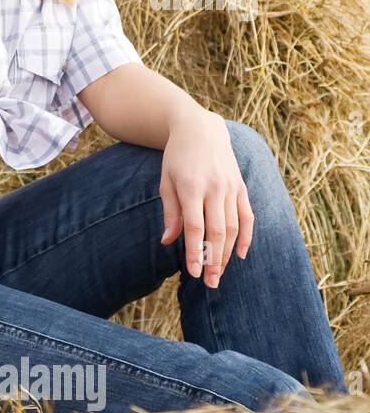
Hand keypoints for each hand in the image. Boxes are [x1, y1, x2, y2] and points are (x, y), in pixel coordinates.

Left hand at [159, 111, 253, 287]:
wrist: (201, 128)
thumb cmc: (177, 157)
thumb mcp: (166, 181)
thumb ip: (170, 212)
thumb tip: (169, 241)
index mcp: (192, 187)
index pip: (195, 227)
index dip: (195, 251)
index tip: (194, 273)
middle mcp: (215, 188)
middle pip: (217, 231)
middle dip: (213, 260)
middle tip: (209, 283)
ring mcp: (231, 187)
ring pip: (233, 227)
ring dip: (228, 254)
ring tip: (220, 274)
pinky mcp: (241, 187)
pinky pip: (247, 215)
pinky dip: (246, 236)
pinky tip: (241, 254)